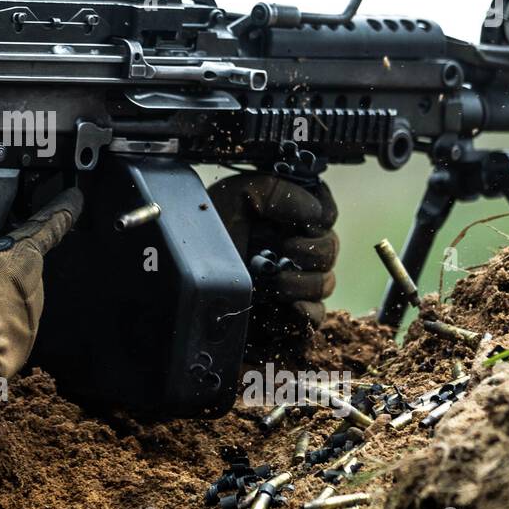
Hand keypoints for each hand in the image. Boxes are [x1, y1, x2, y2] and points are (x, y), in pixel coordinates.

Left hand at [207, 173, 338, 329]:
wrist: (178, 269)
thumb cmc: (204, 227)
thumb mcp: (236, 195)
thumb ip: (278, 191)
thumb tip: (317, 215)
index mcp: (285, 217)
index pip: (325, 214)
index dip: (323, 217)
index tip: (310, 221)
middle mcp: (291, 247)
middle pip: (330, 250)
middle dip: (312, 251)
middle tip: (285, 249)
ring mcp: (289, 279)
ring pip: (325, 283)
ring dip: (304, 281)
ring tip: (273, 279)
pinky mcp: (283, 311)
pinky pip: (315, 316)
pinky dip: (308, 312)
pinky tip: (291, 305)